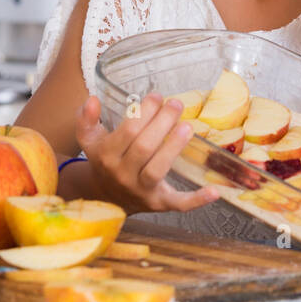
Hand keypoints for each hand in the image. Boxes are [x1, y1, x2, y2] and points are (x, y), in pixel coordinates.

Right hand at [74, 92, 224, 214]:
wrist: (106, 198)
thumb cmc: (106, 161)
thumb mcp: (91, 141)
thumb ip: (86, 120)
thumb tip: (92, 99)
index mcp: (107, 156)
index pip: (128, 131)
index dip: (144, 112)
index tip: (157, 97)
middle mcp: (122, 175)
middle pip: (144, 147)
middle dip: (162, 122)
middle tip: (176, 104)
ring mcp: (142, 191)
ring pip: (157, 170)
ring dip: (174, 148)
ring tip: (187, 127)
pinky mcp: (159, 204)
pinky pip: (178, 205)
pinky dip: (196, 200)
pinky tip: (213, 191)